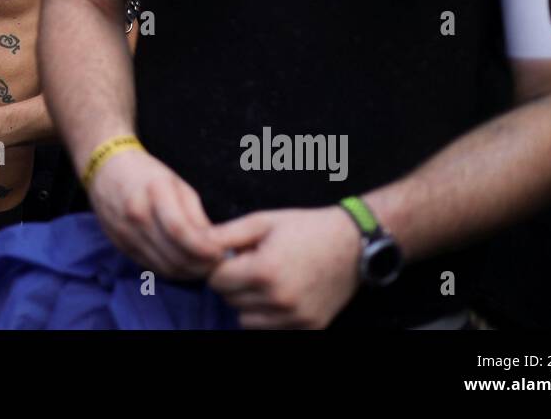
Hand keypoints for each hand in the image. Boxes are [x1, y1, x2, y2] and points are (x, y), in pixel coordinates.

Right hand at [87, 147, 222, 279]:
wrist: (104, 169)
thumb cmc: (146, 173)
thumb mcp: (177, 184)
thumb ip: (196, 216)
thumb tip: (215, 245)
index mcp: (154, 192)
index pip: (183, 232)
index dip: (205, 249)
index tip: (221, 253)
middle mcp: (137, 215)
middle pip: (174, 255)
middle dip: (201, 266)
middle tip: (217, 264)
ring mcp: (126, 233)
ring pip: (164, 267)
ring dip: (188, 273)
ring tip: (203, 267)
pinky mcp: (120, 245)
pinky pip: (151, 267)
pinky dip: (171, 270)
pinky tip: (182, 265)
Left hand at [207, 206, 360, 328]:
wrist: (353, 244)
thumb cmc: (305, 227)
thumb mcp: (262, 221)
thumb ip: (226, 234)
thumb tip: (197, 243)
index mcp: (265, 271)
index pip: (216, 280)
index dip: (219, 266)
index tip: (232, 255)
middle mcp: (280, 300)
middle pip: (229, 300)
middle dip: (233, 283)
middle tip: (251, 264)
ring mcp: (296, 318)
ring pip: (245, 320)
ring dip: (247, 302)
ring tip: (264, 279)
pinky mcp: (309, 328)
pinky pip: (269, 329)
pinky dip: (267, 315)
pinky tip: (280, 293)